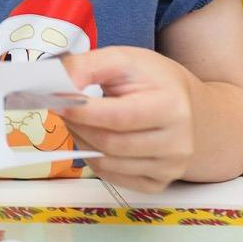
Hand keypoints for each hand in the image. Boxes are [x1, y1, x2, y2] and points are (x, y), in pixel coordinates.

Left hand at [59, 46, 194, 192]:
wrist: (186, 106)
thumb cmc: (153, 80)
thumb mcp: (123, 59)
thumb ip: (87, 65)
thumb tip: (57, 83)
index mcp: (171, 108)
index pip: (118, 117)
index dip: (82, 111)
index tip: (56, 100)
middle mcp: (177, 144)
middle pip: (109, 144)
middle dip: (76, 125)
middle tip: (61, 107)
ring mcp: (170, 168)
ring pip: (107, 163)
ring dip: (80, 141)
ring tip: (77, 120)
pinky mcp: (159, 182)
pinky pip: (113, 177)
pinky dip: (93, 159)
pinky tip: (92, 138)